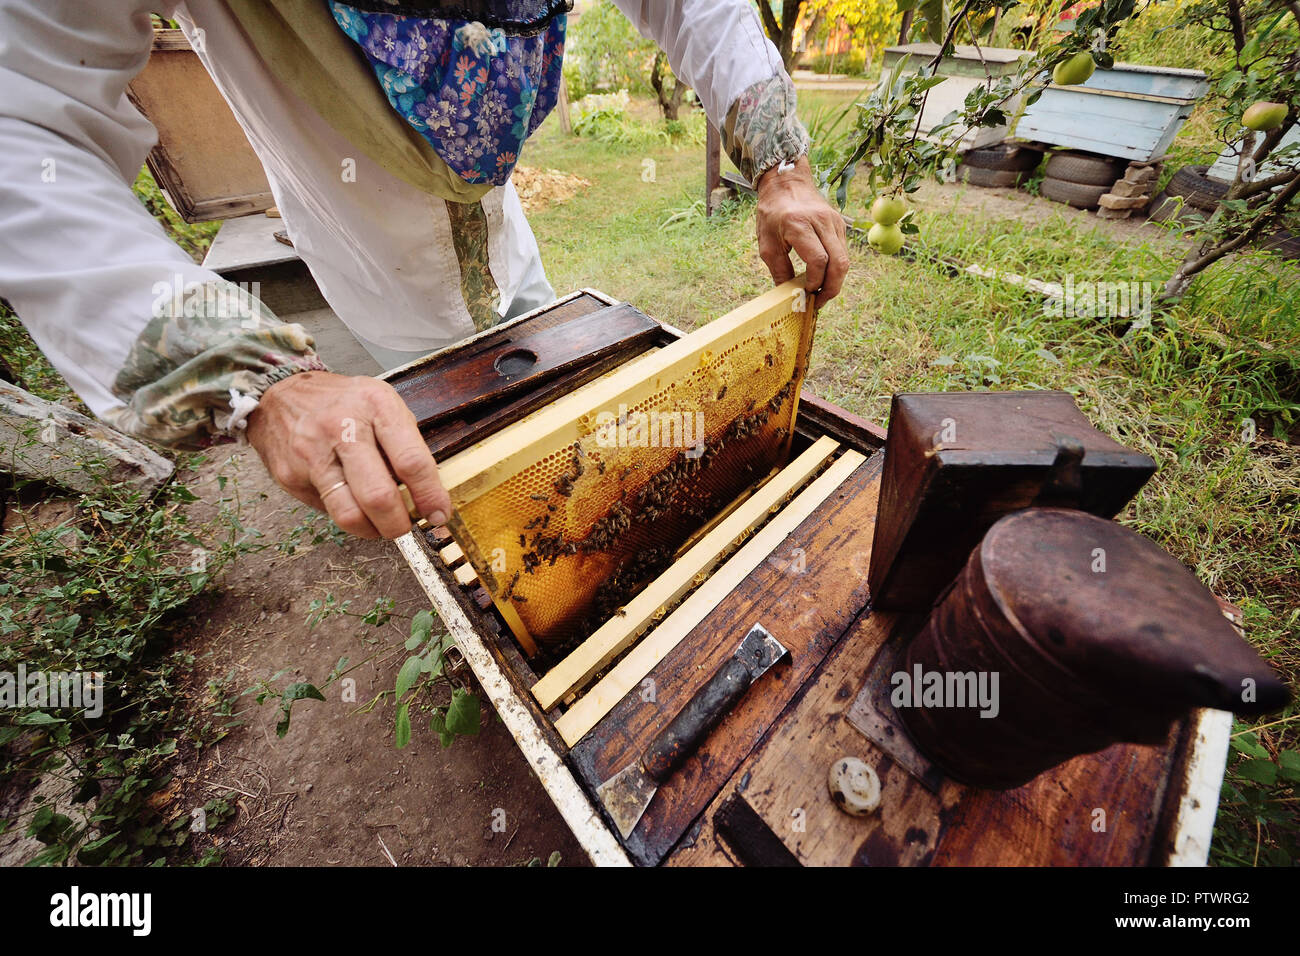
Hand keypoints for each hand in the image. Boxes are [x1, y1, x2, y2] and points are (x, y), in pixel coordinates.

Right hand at [246, 371, 451, 538]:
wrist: (279, 394)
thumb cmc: (342, 402)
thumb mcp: (382, 405)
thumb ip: (405, 444)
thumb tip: (427, 495)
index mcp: (376, 406)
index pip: (411, 461)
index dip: (429, 495)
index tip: (438, 514)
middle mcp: (343, 428)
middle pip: (378, 495)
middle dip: (398, 524)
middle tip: (406, 527)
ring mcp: (313, 453)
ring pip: (349, 514)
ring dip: (373, 530)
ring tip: (381, 524)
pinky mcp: (292, 475)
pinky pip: (327, 510)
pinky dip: (347, 516)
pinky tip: (352, 503)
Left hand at [754, 156, 849, 307]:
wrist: (786, 183)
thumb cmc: (772, 214)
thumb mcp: (767, 244)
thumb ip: (779, 270)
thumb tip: (790, 296)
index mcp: (800, 225)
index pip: (819, 261)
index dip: (815, 282)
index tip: (805, 294)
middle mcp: (822, 222)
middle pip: (839, 263)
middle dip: (832, 288)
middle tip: (819, 302)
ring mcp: (834, 222)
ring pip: (845, 259)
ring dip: (835, 281)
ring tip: (821, 293)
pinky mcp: (840, 224)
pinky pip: (843, 252)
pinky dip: (835, 268)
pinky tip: (823, 276)